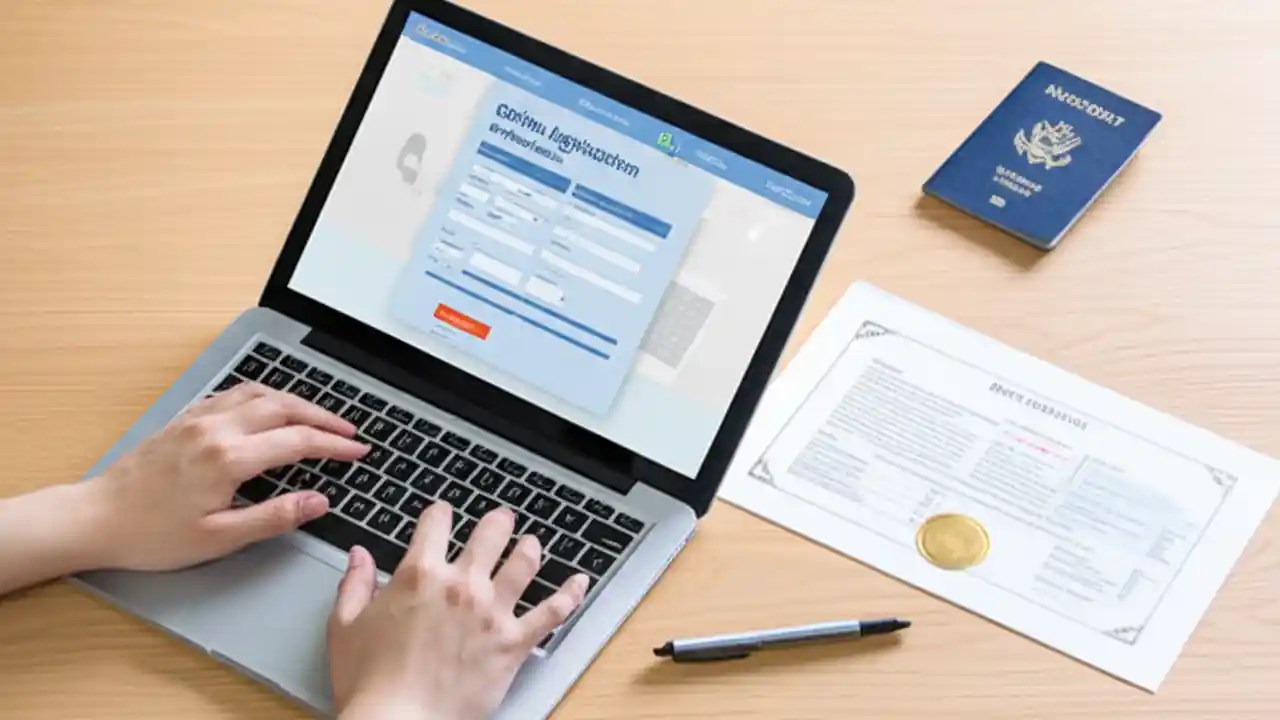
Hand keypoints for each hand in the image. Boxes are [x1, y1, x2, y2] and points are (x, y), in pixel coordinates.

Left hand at [80, 382, 367, 570]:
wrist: (96, 518)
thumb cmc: (152, 535)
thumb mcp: (219, 538)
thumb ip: (274, 517)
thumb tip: (317, 501)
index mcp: (228, 459)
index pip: (298, 441)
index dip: (335, 446)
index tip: (359, 452)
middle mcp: (216, 429)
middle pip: (285, 408)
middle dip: (324, 418)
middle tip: (350, 433)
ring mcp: (199, 419)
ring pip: (261, 394)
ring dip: (296, 401)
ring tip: (319, 417)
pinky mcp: (184, 419)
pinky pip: (234, 394)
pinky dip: (264, 396)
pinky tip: (271, 407)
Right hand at [328, 503, 589, 719]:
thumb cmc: (369, 683)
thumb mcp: (345, 626)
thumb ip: (354, 585)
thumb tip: (358, 556)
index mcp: (420, 574)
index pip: (436, 522)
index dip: (439, 513)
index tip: (442, 515)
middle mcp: (461, 585)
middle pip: (490, 533)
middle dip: (497, 522)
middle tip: (500, 520)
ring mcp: (492, 612)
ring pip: (524, 562)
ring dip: (529, 547)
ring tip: (531, 542)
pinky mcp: (513, 643)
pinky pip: (553, 611)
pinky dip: (570, 593)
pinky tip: (580, 581)